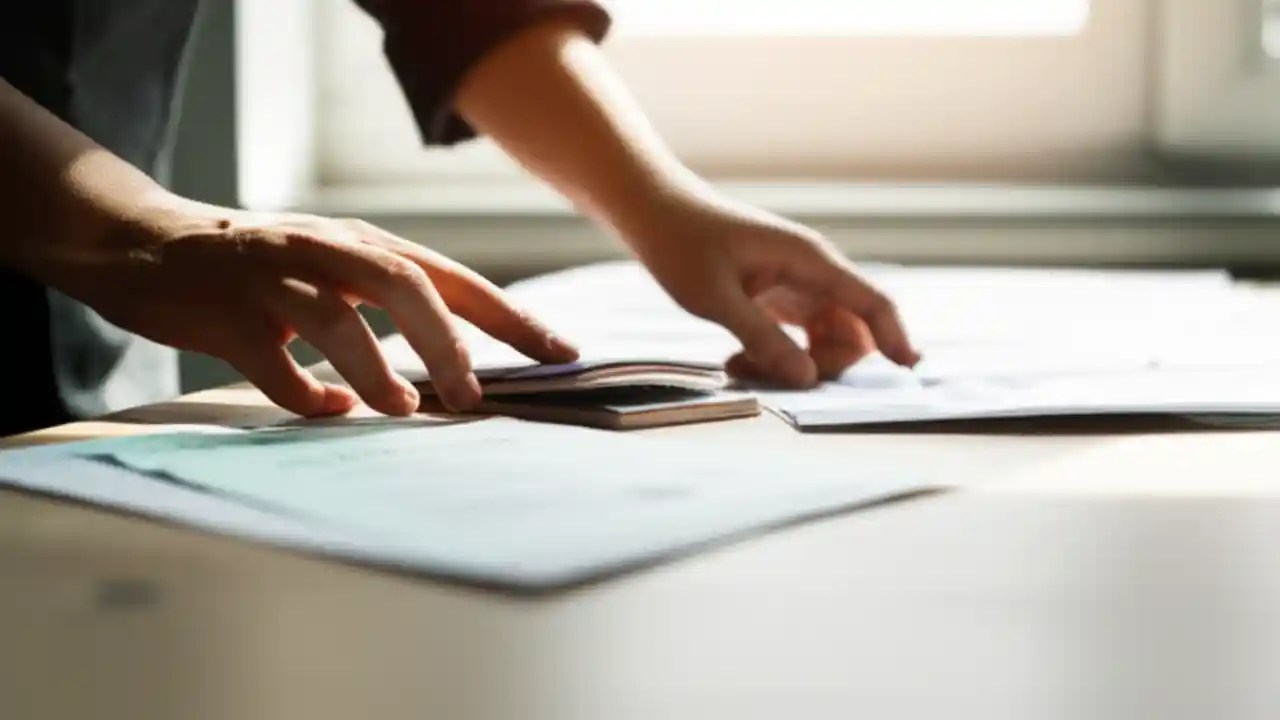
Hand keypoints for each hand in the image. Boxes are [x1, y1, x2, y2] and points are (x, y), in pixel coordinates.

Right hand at [50, 192, 577, 416]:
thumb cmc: (259, 268)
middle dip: (447, 342)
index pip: (454, 278)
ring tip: (402, 408)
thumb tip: (458, 365)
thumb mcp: (333, 268)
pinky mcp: (223, 312)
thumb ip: (390, 304)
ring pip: (336, 317)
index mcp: (362, 242)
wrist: (145, 244)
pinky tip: (322, 411)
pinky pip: (269, 359)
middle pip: (404, 284)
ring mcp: (272, 277)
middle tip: (472, 398)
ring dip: (374, 367)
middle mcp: (324, 250)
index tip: (562, 354)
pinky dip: (300, 392)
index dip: (512, 317)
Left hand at [622, 189, 919, 386]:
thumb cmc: (681, 245)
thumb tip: (808, 379)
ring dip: (795, 364)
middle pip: (851, 329)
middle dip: (825, 365)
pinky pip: (797, 334)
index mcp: (808, 260)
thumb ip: (762, 339)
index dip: (895, 337)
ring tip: (740, 368)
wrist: (654, 210)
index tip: (909, 371)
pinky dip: (777, 355)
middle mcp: (811, 270)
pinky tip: (738, 361)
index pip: (870, 301)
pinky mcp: (777, 293)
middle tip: (771, 378)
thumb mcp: (715, 299)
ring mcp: (796, 282)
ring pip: (824, 337)